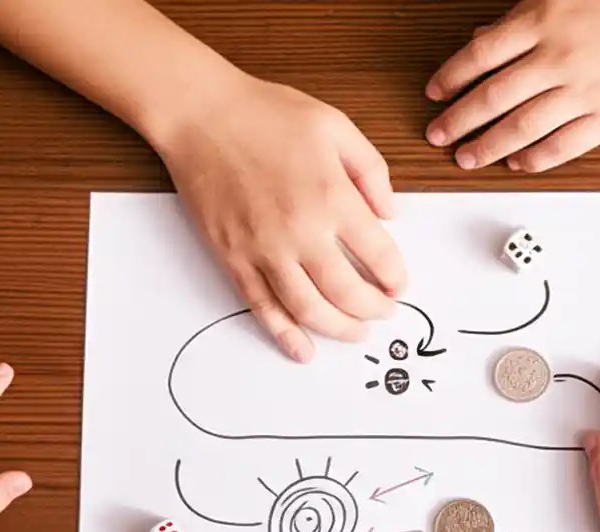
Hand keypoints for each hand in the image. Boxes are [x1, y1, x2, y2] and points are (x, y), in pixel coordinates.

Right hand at [159, 75, 406, 361]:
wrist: (200, 115)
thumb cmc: (264, 114)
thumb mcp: (335, 125)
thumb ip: (371, 171)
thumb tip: (391, 213)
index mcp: (333, 196)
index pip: (379, 255)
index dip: (396, 277)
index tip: (399, 285)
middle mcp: (301, 230)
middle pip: (348, 292)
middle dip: (374, 310)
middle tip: (384, 312)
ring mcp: (265, 249)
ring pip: (310, 310)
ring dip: (339, 330)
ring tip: (355, 332)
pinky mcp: (234, 259)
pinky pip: (264, 308)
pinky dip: (285, 335)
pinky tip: (302, 349)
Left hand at [425, 0, 599, 172]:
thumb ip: (525, 15)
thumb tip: (483, 37)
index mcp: (543, 19)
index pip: (479, 55)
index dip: (449, 78)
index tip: (435, 93)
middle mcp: (557, 57)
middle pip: (490, 97)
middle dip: (457, 121)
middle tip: (438, 136)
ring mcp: (583, 90)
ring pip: (519, 127)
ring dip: (487, 146)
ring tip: (468, 158)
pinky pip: (562, 145)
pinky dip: (535, 158)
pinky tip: (518, 164)